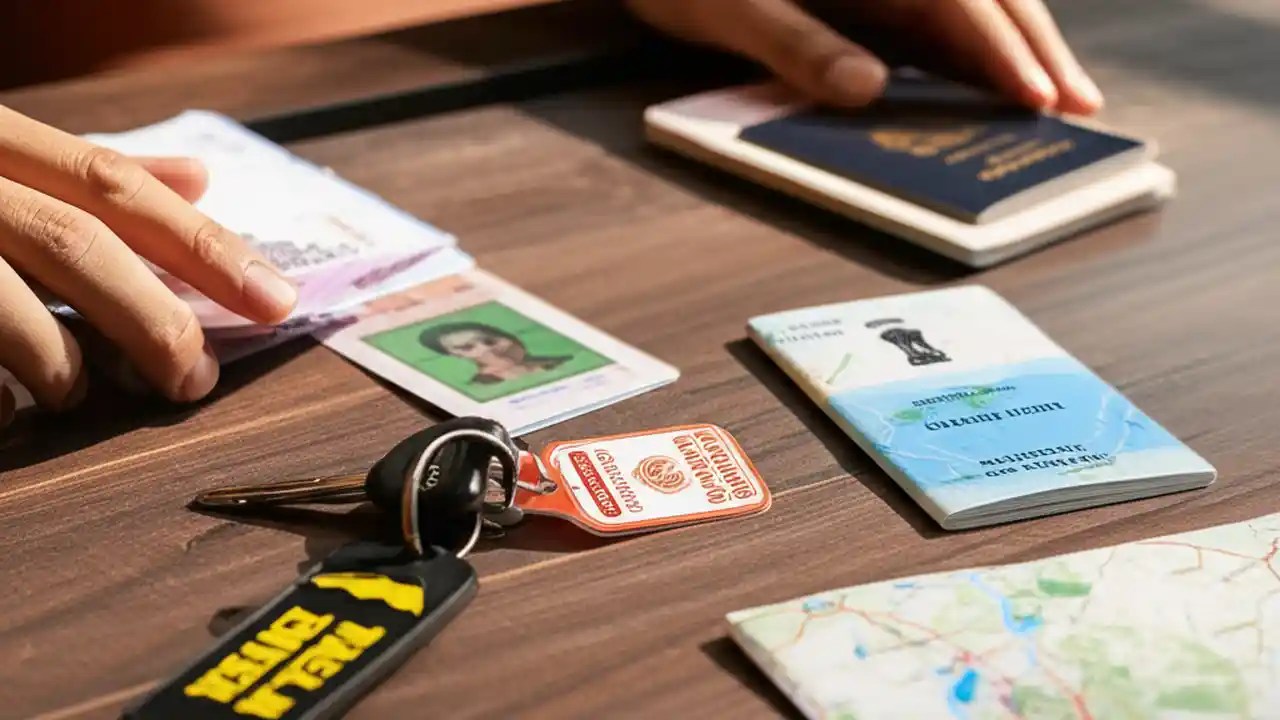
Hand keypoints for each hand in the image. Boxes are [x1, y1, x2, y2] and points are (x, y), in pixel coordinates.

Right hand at [0, 107, 296, 410]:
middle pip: (78, 245)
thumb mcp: (1, 154)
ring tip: (76, 394)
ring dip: (63, 365)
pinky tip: (10, 413)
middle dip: (153, 321)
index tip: (277, 301)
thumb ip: (91, 173)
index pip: (118, 185)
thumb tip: (200, 178)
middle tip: (195, 380)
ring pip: (9, 309)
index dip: (204, 246)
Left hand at [626, 0, 1102, 113]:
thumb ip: (793, 44)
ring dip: (1017, 45)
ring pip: (972, 0)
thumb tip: (865, 90)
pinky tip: (987, 80)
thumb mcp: (726, 7)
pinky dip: (970, 46)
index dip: (1003, 49)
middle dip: (1037, 47)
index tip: (1041, 95)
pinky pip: (933, 15)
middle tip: (1084, 104)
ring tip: (1056, 94)